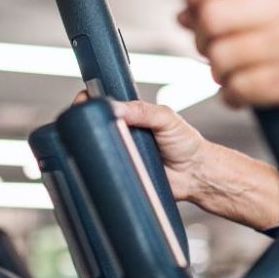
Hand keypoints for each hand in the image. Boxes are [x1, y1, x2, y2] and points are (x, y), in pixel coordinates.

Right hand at [76, 92, 207, 198]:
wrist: (195, 175)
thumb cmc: (186, 144)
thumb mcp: (167, 119)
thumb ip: (143, 110)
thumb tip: (116, 107)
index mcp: (130, 116)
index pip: (102, 103)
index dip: (89, 101)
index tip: (83, 102)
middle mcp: (121, 134)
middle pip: (91, 126)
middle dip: (84, 125)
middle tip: (85, 126)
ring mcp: (118, 154)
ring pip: (92, 149)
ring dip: (90, 148)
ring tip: (95, 147)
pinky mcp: (119, 174)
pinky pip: (101, 171)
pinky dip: (97, 169)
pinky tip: (97, 167)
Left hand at [181, 0, 278, 161]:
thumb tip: (187, 8)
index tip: (195, 6)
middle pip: (213, 11)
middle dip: (204, 38)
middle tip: (217, 50)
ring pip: (221, 55)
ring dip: (220, 73)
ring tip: (240, 76)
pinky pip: (240, 88)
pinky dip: (236, 96)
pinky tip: (251, 94)